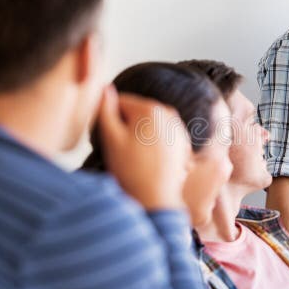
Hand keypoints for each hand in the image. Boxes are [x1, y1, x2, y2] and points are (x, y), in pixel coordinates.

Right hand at [97, 85, 191, 209]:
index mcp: (150, 108)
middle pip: (136, 112)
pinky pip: (161, 136)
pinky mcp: (183, 143)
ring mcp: (178, 128)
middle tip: (121, 150)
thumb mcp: (111, 138)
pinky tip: (147, 161)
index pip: (120, 101)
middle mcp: (168, 113)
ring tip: (135, 158)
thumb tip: (105, 88)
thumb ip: (105, 110)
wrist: (157, 199)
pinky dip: (152, 143)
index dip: (109, 118)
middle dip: (126, 125)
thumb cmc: (131, 170)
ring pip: (149, 124)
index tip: (108, 137)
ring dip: (139, 134)